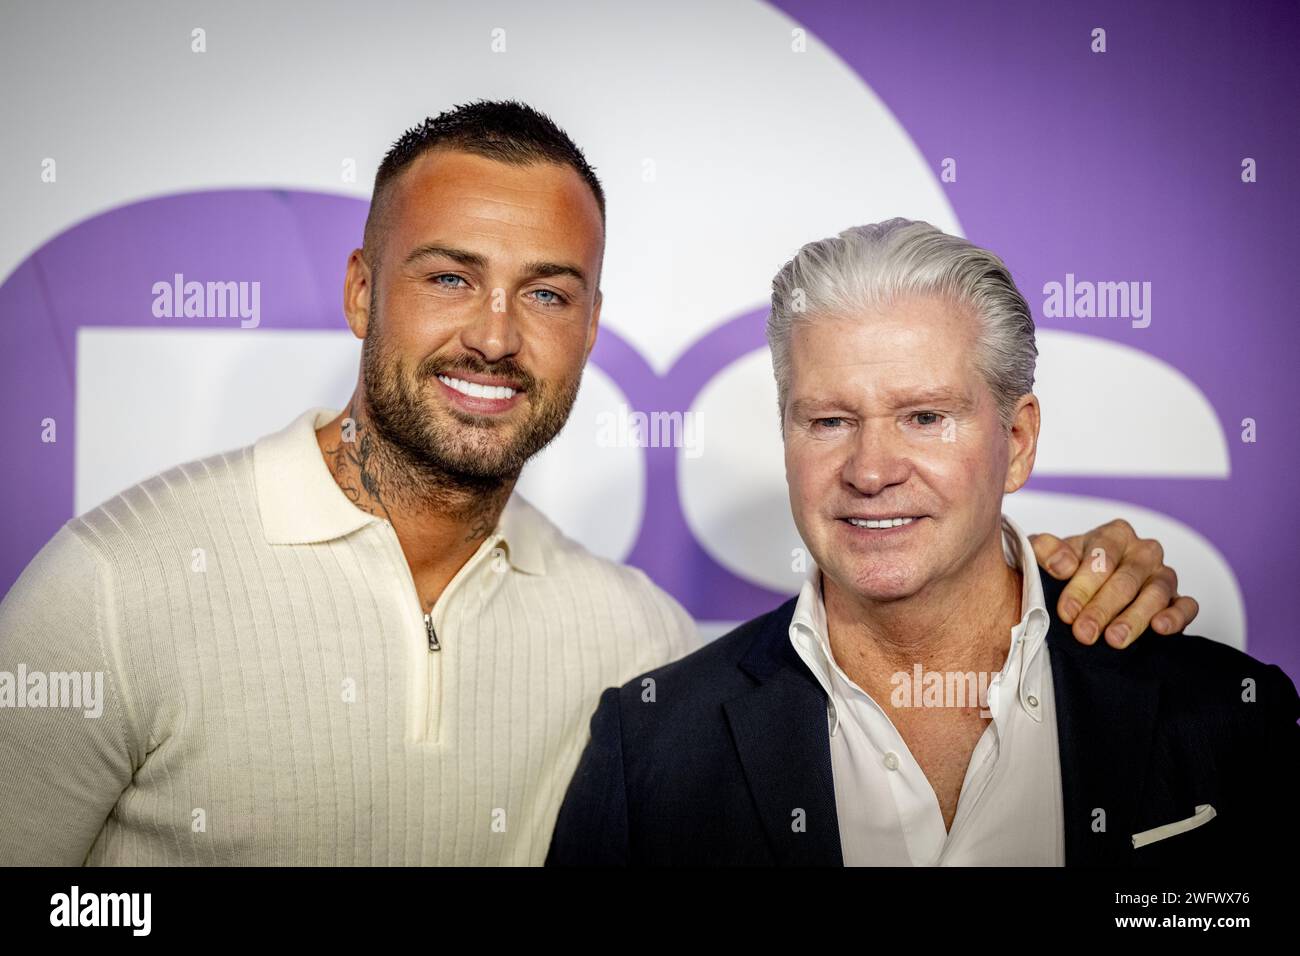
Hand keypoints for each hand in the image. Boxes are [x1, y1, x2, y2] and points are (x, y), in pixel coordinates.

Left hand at [1030, 520, 1199, 647]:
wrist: (1086, 587)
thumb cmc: (1068, 568)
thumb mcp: (1048, 555)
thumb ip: (1047, 551)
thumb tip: (1062, 565)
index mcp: (1114, 534)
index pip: (1100, 559)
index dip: (1082, 586)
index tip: (1066, 612)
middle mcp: (1143, 551)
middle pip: (1126, 580)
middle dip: (1102, 609)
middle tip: (1084, 633)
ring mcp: (1163, 575)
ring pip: (1155, 594)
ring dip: (1134, 618)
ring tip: (1114, 639)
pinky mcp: (1178, 599)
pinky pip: (1186, 606)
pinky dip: (1176, 617)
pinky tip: (1160, 629)